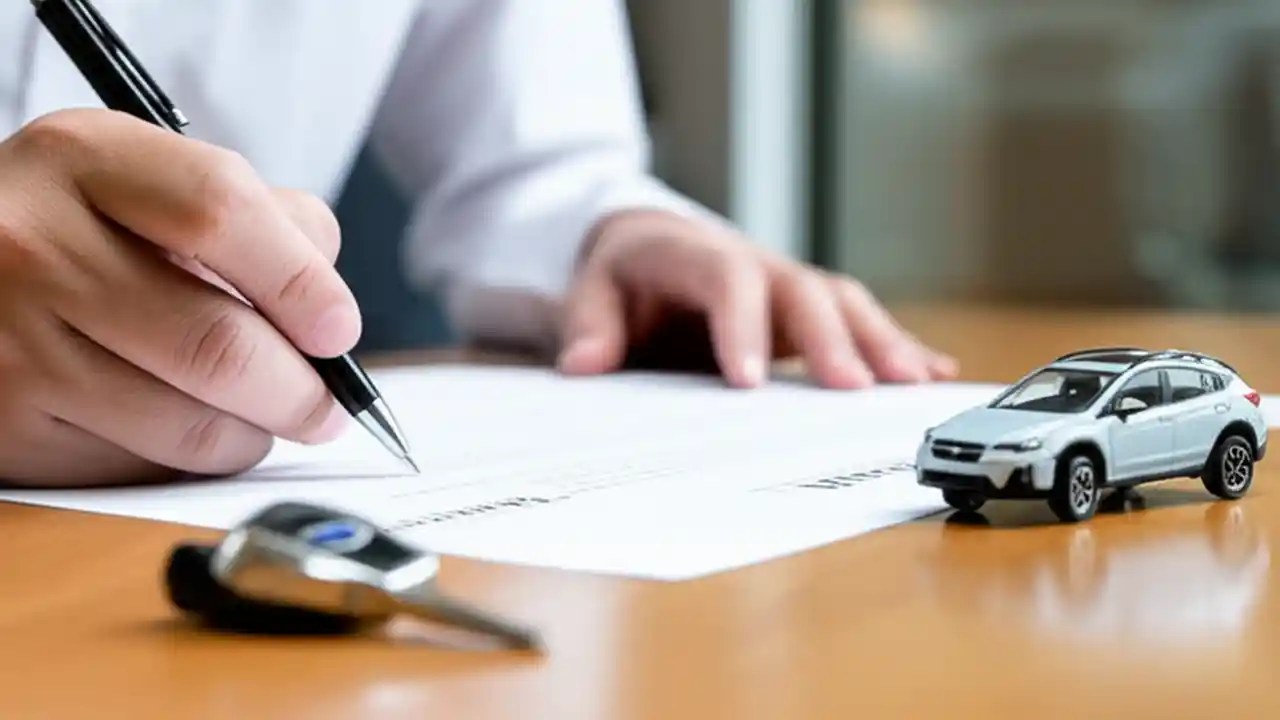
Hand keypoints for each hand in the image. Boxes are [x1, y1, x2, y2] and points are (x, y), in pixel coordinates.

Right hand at [0, 109, 359, 486]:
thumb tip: (329, 315)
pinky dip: (187, 459)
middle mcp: (33, 244)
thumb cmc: (82, 230)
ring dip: (251, 434)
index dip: (302, 281)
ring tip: (259, 415)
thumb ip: (259, 219)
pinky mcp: (5, 426)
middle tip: (327, 407)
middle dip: (299, 392)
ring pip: (188, 423)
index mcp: (85, 159)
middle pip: (217, 343)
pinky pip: (139, 466)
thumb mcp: (150, 183)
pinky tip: (183, 426)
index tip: (338, 331)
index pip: (222, 212)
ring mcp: (10, 342)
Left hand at [557, 209, 956, 387]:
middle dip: (832, 338)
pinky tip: (932, 373)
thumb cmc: (625, 276)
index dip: (741, 326)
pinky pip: (858, 321)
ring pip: (844, 303)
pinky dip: (897, 344)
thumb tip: (582, 364)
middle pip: (804, 290)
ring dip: (881, 340)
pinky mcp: (808, 312)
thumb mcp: (591, 291)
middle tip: (854, 388)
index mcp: (697, 255)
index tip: (747, 382)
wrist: (651, 249)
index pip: (727, 280)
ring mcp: (787, 287)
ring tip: (915, 383)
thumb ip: (588, 324)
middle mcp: (755, 265)